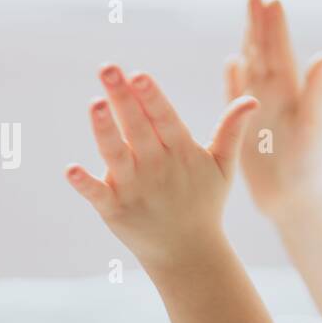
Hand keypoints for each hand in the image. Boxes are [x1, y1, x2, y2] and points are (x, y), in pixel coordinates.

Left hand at [65, 65, 258, 274]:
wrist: (188, 253)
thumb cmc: (203, 203)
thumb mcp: (223, 167)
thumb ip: (231, 131)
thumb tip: (251, 98)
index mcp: (180, 152)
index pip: (165, 118)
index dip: (152, 97)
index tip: (139, 74)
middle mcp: (156, 167)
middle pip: (137, 127)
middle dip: (122, 98)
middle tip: (108, 68)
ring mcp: (134, 188)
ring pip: (115, 155)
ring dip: (105, 131)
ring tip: (94, 104)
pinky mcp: (114, 209)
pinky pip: (97, 194)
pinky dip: (84, 184)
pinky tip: (70, 170)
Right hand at [224, 0, 321, 220]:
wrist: (294, 200)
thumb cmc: (308, 168)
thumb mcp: (313, 129)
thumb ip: (317, 92)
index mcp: (291, 93)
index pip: (280, 52)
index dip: (274, 27)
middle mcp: (276, 97)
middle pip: (265, 53)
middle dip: (259, 25)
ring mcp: (261, 110)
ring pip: (252, 68)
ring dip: (248, 43)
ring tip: (247, 19)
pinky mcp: (246, 126)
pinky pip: (237, 95)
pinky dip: (234, 77)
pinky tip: (231, 61)